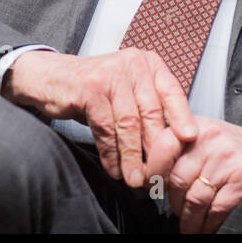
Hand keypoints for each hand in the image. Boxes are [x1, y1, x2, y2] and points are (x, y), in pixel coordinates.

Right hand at [1, 49, 196, 187]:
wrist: (52, 78)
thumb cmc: (96, 89)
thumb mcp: (128, 92)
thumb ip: (149, 109)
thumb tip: (174, 145)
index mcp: (148, 63)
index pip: (172, 92)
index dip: (182, 117)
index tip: (190, 139)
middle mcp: (133, 63)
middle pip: (152, 113)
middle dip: (155, 149)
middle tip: (157, 175)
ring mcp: (111, 74)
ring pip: (129, 124)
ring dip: (132, 157)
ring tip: (135, 179)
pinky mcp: (90, 89)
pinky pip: (106, 129)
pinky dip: (111, 153)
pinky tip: (114, 168)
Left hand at [143, 115, 241, 232]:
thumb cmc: (237, 152)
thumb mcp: (209, 138)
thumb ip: (181, 150)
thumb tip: (147, 177)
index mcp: (200, 127)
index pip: (164, 145)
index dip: (152, 171)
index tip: (149, 187)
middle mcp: (213, 140)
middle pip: (177, 180)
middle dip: (174, 204)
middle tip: (177, 212)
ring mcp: (229, 161)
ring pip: (194, 200)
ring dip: (189, 221)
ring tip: (190, 226)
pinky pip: (214, 211)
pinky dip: (207, 225)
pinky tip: (207, 227)